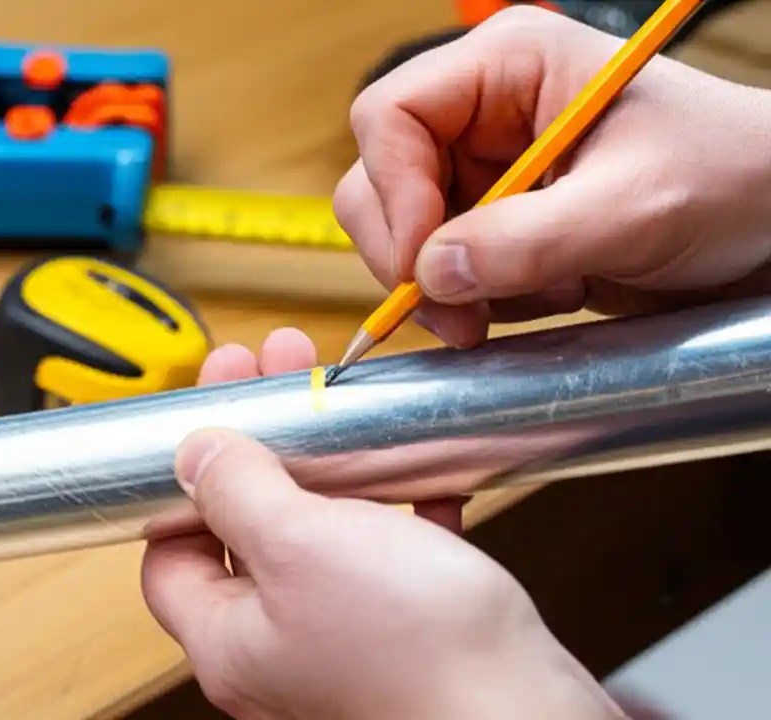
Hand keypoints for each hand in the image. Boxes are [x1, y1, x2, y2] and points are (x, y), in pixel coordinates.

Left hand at [141, 330, 624, 718]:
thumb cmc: (421, 659)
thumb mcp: (303, 546)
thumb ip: (237, 493)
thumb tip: (195, 454)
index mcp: (229, 640)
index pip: (170, 548)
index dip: (181, 477)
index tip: (210, 413)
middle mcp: (278, 651)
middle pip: (244, 531)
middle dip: (261, 448)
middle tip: (277, 383)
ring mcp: (343, 646)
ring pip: (317, 541)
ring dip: (326, 470)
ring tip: (339, 409)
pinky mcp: (405, 640)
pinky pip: (386, 563)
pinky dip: (393, 515)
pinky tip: (412, 480)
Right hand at [337, 6, 770, 348]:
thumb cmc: (732, 179)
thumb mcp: (632, 208)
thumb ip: (526, 242)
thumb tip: (431, 274)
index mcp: (508, 66)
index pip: (392, 116)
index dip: (392, 189)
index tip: (420, 262)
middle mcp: (484, 113)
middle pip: (381, 179)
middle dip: (410, 252)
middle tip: (453, 311)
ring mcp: (489, 170)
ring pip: (405, 233)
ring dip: (451, 284)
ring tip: (531, 297)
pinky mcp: (500, 223)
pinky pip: (445, 268)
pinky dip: (478, 298)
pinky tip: (544, 295)